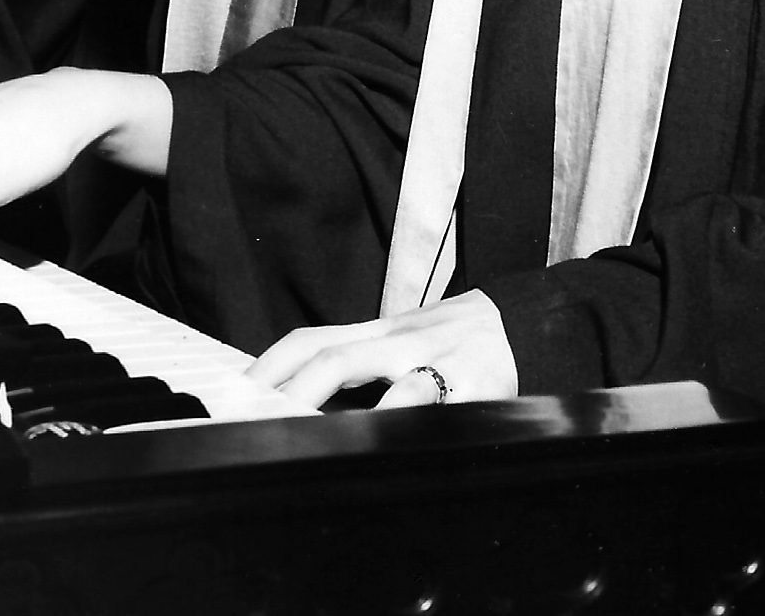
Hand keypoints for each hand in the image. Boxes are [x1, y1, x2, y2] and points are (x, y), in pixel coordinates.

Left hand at [247, 291, 517, 408]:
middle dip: (288, 391)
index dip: (269, 365)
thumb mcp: (402, 344)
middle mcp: (396, 341)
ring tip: (307, 435)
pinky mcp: (473, 385)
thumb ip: (361, 369)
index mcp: (375, 334)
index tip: (236, 393)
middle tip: (257, 421)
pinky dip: (404, 420)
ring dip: (340, 407)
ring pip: (381, 378)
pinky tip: (384, 444)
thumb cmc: (455, 341)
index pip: (309, 341)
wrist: (528, 322)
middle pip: (330, 358)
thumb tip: (305, 404)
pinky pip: (434, 403)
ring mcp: (433, 361)